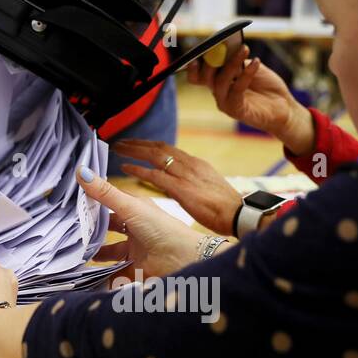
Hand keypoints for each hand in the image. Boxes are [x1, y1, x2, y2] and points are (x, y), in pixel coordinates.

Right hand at [76, 168, 208, 279]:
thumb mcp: (129, 207)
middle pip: (109, 228)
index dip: (93, 203)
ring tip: (77, 253)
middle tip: (70, 230)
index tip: (71, 204)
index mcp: (135, 209)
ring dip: (96, 252)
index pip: (109, 203)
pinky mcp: (135, 269)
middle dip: (92, 230)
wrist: (183, 259)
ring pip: (110, 250)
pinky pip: (114, 272)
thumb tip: (79, 171)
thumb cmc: (160, 227)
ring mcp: (135, 249)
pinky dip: (103, 274)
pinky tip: (88, 272)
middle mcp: (135, 228)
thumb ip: (103, 192)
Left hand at [111, 139, 242, 236]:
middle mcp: (190, 164)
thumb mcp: (207, 186)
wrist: (239, 214)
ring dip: (133, 150)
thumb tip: (175, 182)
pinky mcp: (181, 188)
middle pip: (159, 147)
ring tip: (117, 149)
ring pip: (154, 155)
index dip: (149, 145)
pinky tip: (125, 168)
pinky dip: (138, 170)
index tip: (135, 143)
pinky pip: (154, 175)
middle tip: (120, 142)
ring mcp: (185, 175)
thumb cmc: (225, 207)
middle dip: (138, 143)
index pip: (169, 148)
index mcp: (196, 163)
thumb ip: (191, 181)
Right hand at [186, 44, 313, 151]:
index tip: (202, 47)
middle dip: (211, 59)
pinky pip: (237, 90)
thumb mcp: (250, 68)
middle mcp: (217, 93)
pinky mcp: (236, 111)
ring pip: (220, 82)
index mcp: (217, 82)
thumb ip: (237, 61)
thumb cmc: (266, 86)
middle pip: (203, 77)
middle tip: (220, 45)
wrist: (284, 107)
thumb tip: (225, 49)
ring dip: (232, 63)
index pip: (197, 75)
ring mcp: (225, 103)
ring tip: (244, 49)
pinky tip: (256, 62)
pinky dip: (246, 74)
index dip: (194, 64)